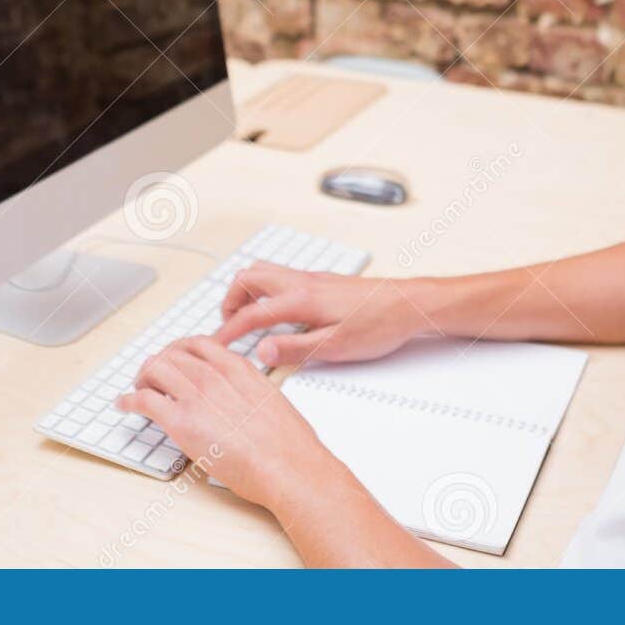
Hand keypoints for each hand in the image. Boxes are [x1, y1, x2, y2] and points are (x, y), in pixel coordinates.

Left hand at [117, 336, 342, 508]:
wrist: (288, 465)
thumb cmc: (288, 443)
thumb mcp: (271, 400)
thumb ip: (249, 390)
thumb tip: (241, 400)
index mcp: (238, 368)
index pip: (198, 344)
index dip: (179, 350)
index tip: (174, 360)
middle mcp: (214, 375)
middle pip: (172, 354)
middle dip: (157, 363)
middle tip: (151, 376)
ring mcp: (196, 396)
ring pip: (154, 369)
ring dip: (141, 378)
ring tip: (137, 389)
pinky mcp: (181, 422)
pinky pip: (143, 399)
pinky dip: (128, 399)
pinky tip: (124, 405)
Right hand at [213, 263, 426, 365]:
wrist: (409, 304)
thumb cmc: (378, 324)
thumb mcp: (335, 347)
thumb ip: (294, 349)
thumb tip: (260, 352)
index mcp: (300, 300)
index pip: (250, 314)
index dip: (228, 331)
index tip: (215, 346)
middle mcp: (302, 282)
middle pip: (248, 278)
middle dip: (230, 301)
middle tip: (227, 326)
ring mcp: (312, 278)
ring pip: (264, 272)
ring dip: (247, 292)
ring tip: (246, 317)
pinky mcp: (322, 281)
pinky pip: (281, 277)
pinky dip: (265, 290)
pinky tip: (277, 312)